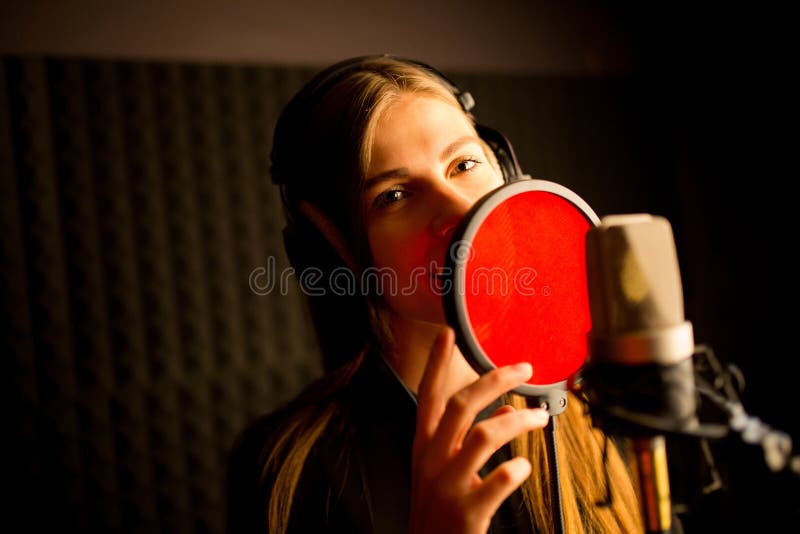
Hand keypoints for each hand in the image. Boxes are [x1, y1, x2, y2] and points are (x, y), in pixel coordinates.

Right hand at [409, 327, 549, 533]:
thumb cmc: (437, 514)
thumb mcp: (439, 472)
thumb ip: (463, 441)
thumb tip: (503, 413)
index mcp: (424, 448)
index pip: (428, 396)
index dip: (437, 363)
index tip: (448, 334)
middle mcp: (432, 461)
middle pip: (461, 405)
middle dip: (495, 380)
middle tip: (523, 369)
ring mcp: (448, 486)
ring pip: (485, 435)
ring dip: (518, 420)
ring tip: (539, 417)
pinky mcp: (467, 512)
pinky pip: (499, 480)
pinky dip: (516, 470)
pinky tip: (524, 467)